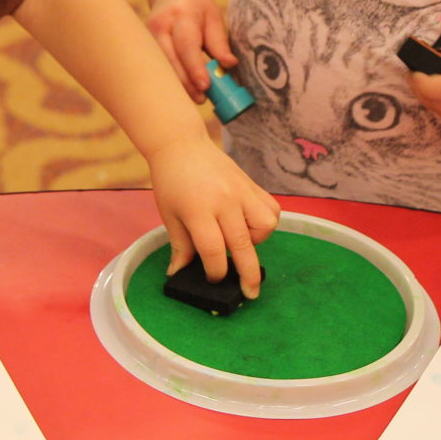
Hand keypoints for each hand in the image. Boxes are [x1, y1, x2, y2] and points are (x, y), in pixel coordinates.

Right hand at [146, 0, 234, 100]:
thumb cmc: (198, 7)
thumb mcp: (214, 18)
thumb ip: (219, 43)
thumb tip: (228, 65)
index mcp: (181, 15)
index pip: (186, 45)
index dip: (195, 67)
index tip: (206, 86)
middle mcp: (159, 25)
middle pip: (170, 59)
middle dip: (186, 82)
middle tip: (202, 99)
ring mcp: (148, 36)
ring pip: (161, 66)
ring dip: (178, 84)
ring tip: (195, 97)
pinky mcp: (144, 46)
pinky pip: (157, 66)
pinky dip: (170, 80)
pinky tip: (182, 91)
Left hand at [146, 135, 279, 297]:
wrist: (181, 145)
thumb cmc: (171, 182)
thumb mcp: (169, 215)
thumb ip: (180, 246)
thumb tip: (178, 274)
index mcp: (198, 210)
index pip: (214, 250)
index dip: (215, 272)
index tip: (213, 279)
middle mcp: (225, 201)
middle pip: (242, 245)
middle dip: (248, 275)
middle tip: (250, 294)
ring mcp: (242, 191)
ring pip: (264, 226)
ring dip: (257, 241)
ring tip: (241, 240)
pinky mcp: (253, 184)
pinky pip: (271, 210)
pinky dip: (265, 222)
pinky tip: (250, 224)